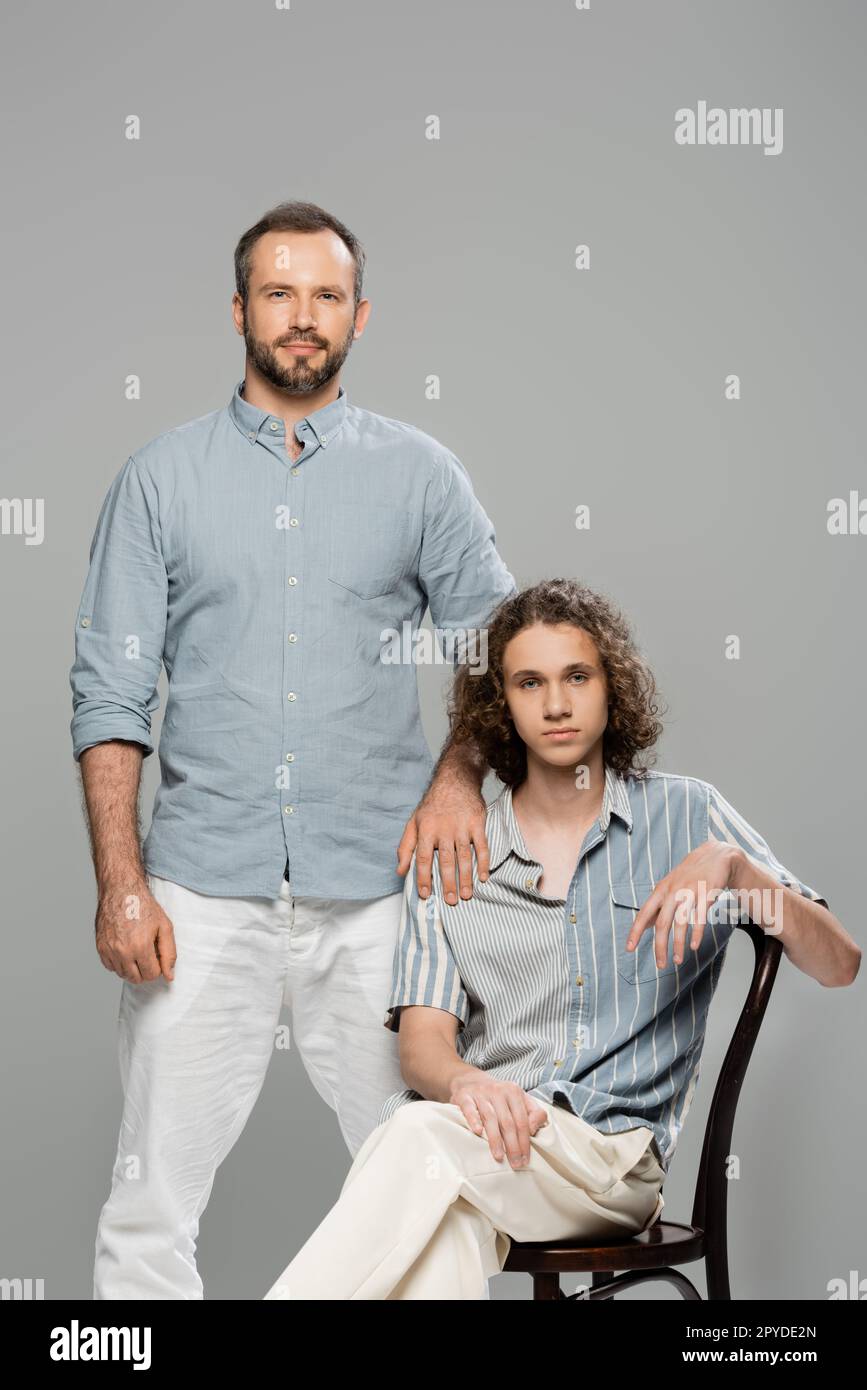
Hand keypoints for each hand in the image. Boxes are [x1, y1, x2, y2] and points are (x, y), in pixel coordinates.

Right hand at [95, 881, 176, 983]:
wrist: (121, 890)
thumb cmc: (144, 906)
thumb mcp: (164, 927)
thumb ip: (169, 954)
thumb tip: (169, 976)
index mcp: (140, 946)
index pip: (151, 975)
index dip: (158, 967)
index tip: (157, 955)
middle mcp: (122, 951)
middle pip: (136, 978)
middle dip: (145, 970)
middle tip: (148, 954)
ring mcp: (108, 950)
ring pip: (122, 974)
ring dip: (132, 968)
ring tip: (137, 950)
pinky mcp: (100, 947)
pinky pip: (110, 966)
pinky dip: (119, 963)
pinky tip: (126, 949)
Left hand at [397, 780, 489, 903]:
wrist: (455, 781)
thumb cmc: (432, 806)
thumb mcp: (413, 823)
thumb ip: (405, 847)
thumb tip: (400, 871)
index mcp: (426, 830)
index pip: (423, 858)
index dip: (423, 878)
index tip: (425, 894)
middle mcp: (444, 829)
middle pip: (446, 861)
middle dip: (448, 883)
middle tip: (450, 901)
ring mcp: (462, 826)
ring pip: (464, 857)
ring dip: (466, 878)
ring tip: (466, 895)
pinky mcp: (477, 823)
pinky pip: (482, 846)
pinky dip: (484, 862)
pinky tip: (483, 877)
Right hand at [449, 1073, 548, 1167]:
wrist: (470, 1080)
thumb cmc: (499, 1096)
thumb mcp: (520, 1099)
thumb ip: (535, 1113)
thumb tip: (534, 1130)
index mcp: (514, 1092)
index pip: (522, 1120)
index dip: (525, 1141)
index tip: (525, 1159)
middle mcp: (498, 1090)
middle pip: (507, 1122)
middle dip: (512, 1145)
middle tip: (514, 1163)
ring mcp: (480, 1093)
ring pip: (490, 1118)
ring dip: (495, 1139)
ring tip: (498, 1156)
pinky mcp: (464, 1096)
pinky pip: (469, 1109)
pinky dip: (473, 1120)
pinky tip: (477, 1132)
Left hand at [626, 842, 742, 966]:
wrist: (715, 856)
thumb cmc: (689, 875)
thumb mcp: (668, 887)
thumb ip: (656, 906)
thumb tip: (641, 926)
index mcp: (660, 890)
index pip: (644, 914)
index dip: (635, 932)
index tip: (629, 948)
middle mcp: (672, 892)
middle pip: (662, 923)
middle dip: (659, 946)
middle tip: (660, 965)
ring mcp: (689, 893)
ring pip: (680, 923)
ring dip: (678, 945)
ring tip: (677, 960)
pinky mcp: (706, 895)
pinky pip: (699, 918)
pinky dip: (696, 934)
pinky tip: (693, 946)